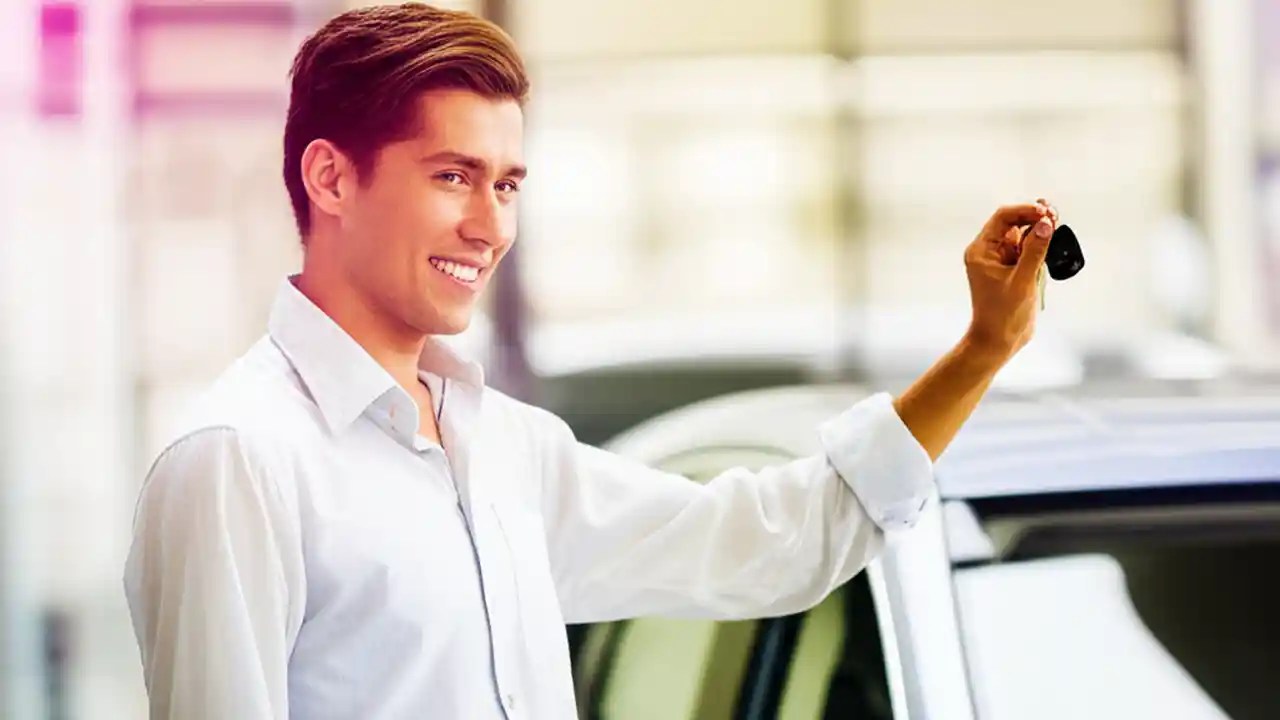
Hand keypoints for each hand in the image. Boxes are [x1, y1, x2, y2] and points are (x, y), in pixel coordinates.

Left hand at [962, 199, 1058, 360]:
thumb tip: (1046, 224)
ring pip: (1023, 236)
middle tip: (1055, 217)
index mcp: (981, 251)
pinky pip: (1028, 251)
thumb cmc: (1002, 316)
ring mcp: (1002, 261)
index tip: (1045, 212)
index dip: (1025, 211)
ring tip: (1056, 224)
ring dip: (1039, 230)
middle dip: (1034, 218)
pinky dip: (1040, 246)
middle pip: (1013, 223)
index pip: (1003, 218)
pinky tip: (1052, 242)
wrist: (999, 341)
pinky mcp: (1014, 271)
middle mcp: (989, 253)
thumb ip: (1035, 251)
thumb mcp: (1022, 281)